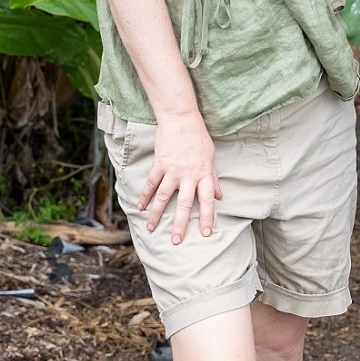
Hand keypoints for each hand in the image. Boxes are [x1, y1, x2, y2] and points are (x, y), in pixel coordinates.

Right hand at [138, 111, 221, 243]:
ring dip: (156, 214)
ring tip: (151, 228)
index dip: (208, 217)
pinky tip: (139, 206)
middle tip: (176, 241)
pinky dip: (144, 195)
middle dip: (180, 224)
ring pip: (164, 197)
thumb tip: (219, 196)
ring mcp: (172, 170)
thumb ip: (213, 178)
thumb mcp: (211, 158)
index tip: (207, 233)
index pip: (207, 200)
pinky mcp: (160, 164)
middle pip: (185, 204)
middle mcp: (188, 175)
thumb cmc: (199, 138)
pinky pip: (151, 183)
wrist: (181, 119)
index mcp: (204, 174)